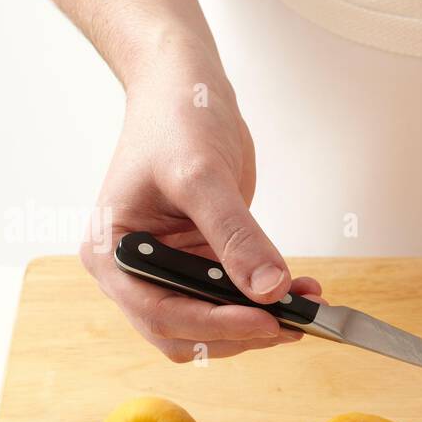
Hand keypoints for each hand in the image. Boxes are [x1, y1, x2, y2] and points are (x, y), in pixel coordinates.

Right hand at [80, 45, 319, 360]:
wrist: (185, 90)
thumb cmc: (175, 120)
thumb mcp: (202, 175)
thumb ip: (235, 234)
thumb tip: (270, 289)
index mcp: (114, 253)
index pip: (161, 312)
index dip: (216, 325)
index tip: (268, 322)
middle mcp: (135, 271)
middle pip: (187, 331)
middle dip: (242, 332)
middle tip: (296, 323)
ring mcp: (169, 269)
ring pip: (214, 324)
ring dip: (260, 322)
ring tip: (307, 306)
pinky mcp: (200, 263)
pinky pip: (233, 299)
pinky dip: (266, 302)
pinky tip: (300, 292)